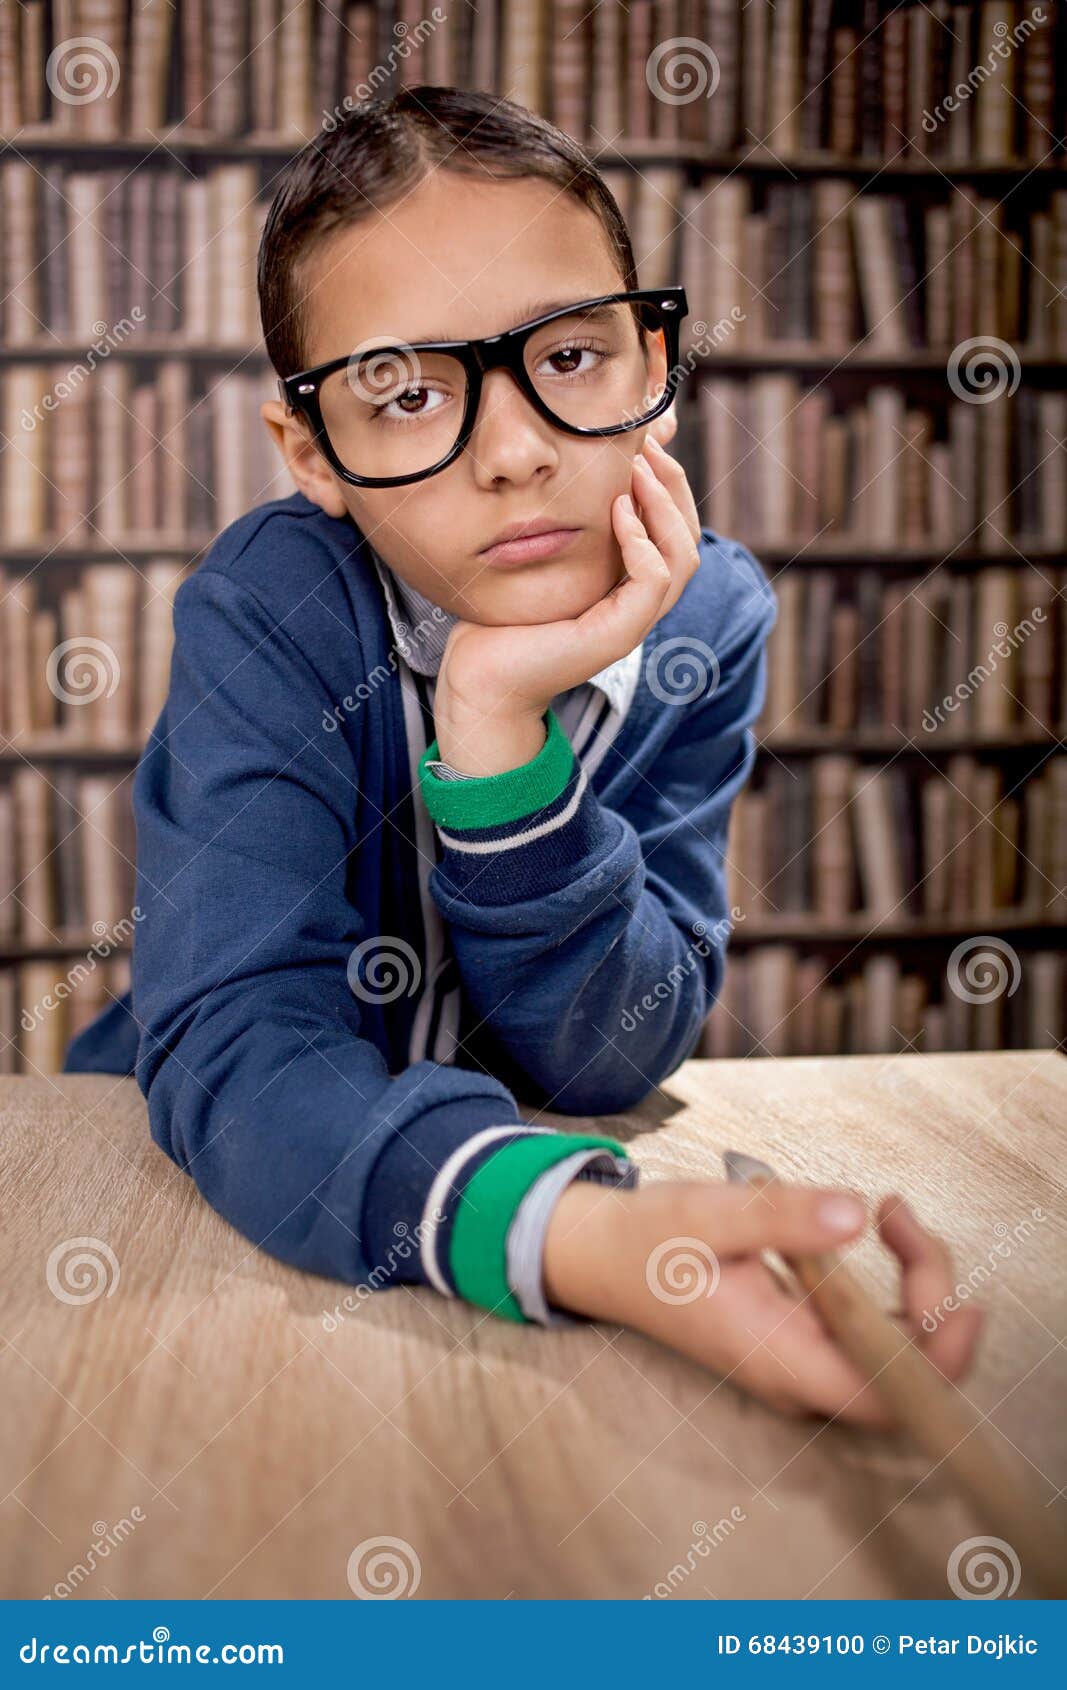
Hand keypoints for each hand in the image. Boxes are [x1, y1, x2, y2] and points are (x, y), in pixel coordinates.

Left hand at [432, 435, 701, 774]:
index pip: (675, 527)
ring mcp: (633, 622)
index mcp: (628, 584)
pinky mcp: (617, 636)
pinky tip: (616, 510)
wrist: (480, 672)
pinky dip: (643, 541)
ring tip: (636, 469)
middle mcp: (639, 604)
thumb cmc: (504, 612)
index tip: (643, 440)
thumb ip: (571, 520)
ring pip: (683, 557)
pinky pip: (653, 581)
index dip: (668, 482)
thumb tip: (586, 465)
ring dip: (664, 506)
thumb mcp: (545, 553)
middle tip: (646, 446)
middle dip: (673, 485)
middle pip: (688, 537)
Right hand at [542, 1177, 983, 1425]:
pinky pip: (876, 1325)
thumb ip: (781, 1216)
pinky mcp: (806, 1336)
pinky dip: (894, 1279)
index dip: (938, 1364)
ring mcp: (805, 1358)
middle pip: (906, 1369)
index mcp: (776, 1357)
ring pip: (899, 1346)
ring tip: (892, 1211)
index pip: (885, 1396)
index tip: (960, 1301)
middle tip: (898, 1214)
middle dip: (930, 1292)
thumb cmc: (649, 1241)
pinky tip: (880, 1226)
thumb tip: (855, 1215)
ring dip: (917, 1280)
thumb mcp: (707, 1213)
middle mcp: (799, 1373)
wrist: (604, 1257)